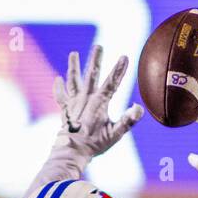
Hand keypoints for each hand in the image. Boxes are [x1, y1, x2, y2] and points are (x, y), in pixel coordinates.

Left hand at [51, 45, 143, 159]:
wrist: (72, 151)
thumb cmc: (95, 144)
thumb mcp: (115, 134)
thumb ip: (128, 121)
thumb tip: (139, 108)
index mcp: (99, 102)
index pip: (112, 82)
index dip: (119, 70)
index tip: (124, 57)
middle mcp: (85, 98)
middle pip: (91, 75)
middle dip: (95, 60)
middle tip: (99, 46)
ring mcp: (74, 103)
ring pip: (73, 80)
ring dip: (73, 67)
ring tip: (73, 54)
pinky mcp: (65, 109)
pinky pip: (61, 95)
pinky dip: (59, 87)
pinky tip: (58, 79)